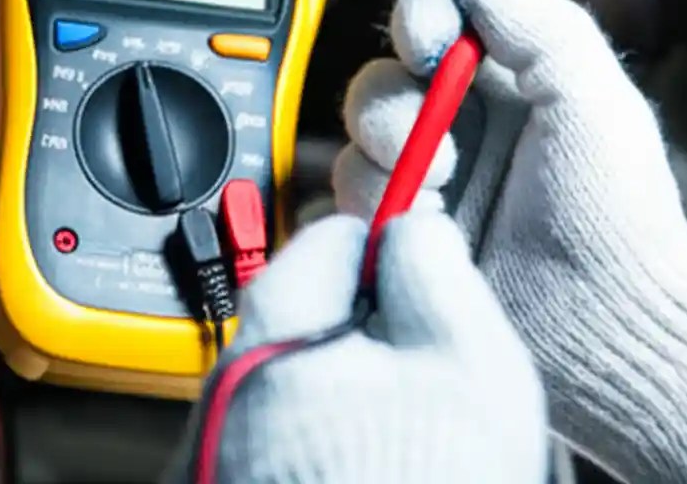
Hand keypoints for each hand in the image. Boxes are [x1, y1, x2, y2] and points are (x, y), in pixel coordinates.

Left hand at [170, 212, 547, 482]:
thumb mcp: (468, 363)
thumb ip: (435, 271)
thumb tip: (414, 227)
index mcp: (280, 334)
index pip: (331, 240)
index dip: (391, 255)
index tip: (422, 282)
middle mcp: (228, 387)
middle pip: (308, 315)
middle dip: (369, 334)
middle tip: (425, 383)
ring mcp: (217, 444)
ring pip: (296, 381)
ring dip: (347, 394)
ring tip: (397, 447)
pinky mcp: (221, 483)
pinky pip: (277, 437)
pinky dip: (318, 445)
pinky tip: (362, 478)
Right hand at [333, 0, 686, 482]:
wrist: (602, 319)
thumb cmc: (615, 212)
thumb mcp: (591, 92)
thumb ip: (536, 17)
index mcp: (512, 78)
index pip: (438, 16)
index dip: (423, 19)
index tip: (434, 44)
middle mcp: (465, 124)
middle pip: (383, 75)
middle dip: (394, 99)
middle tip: (434, 135)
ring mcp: (432, 182)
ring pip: (358, 137)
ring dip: (385, 154)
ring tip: (442, 188)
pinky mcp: (405, 236)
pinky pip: (350, 200)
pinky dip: (372, 204)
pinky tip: (420, 223)